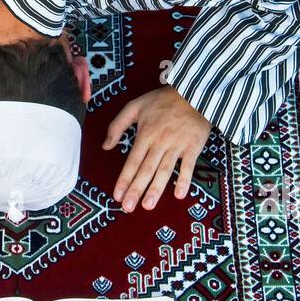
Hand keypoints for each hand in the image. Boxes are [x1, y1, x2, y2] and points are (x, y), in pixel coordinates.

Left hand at [103, 87, 210, 210]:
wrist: (193, 92)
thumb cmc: (162, 100)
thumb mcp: (135, 106)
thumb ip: (118, 125)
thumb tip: (106, 146)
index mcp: (145, 134)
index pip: (132, 161)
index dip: (124, 179)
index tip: (117, 196)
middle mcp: (160, 142)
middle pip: (146, 169)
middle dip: (136, 190)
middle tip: (128, 208)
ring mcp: (177, 145)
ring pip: (164, 170)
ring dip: (156, 189)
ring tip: (148, 205)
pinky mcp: (193, 147)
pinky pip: (188, 166)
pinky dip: (184, 180)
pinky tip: (179, 194)